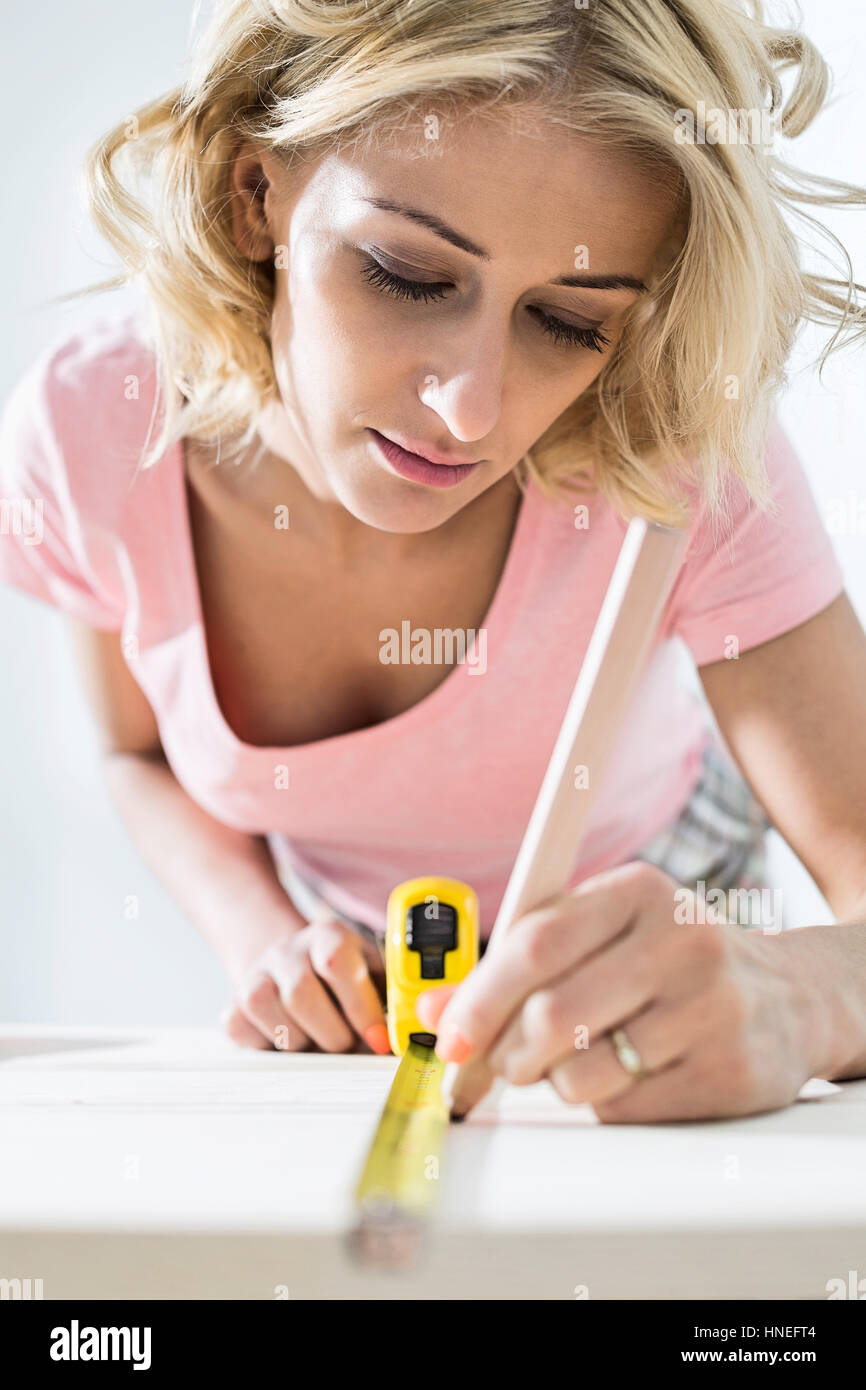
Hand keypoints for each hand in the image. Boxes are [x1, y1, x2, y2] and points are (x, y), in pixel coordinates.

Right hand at [221, 914, 389, 1053]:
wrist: (290, 965)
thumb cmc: (344, 981)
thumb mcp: (373, 975)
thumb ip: (394, 998)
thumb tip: (412, 1033)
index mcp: (329, 936)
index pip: (336, 962)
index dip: (359, 1005)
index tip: (377, 1038)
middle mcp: (287, 951)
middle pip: (301, 994)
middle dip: (332, 1033)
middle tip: (346, 1043)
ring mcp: (255, 977)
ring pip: (273, 1018)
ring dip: (305, 1043)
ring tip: (319, 1039)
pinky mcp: (232, 1007)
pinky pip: (245, 1034)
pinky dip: (272, 1048)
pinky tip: (290, 1039)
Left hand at [415, 861, 822, 1121]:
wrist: (789, 996)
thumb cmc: (671, 961)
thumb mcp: (603, 934)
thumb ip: (518, 963)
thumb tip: (433, 1011)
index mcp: (637, 892)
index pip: (536, 945)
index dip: (479, 997)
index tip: (449, 1036)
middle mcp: (680, 943)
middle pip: (552, 1015)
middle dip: (508, 1053)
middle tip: (502, 1063)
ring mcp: (709, 1009)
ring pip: (580, 1072)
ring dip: (555, 1081)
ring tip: (574, 1062)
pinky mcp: (728, 1073)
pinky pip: (622, 1108)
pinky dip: (603, 1101)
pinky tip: (629, 1073)